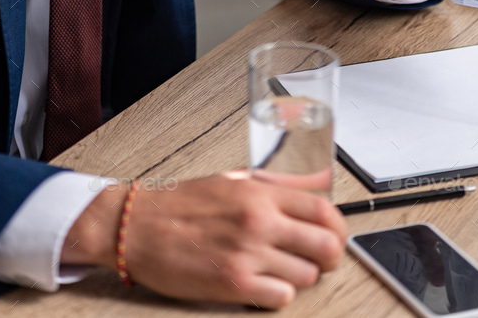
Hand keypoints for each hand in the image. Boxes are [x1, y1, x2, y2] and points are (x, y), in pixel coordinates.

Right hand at [61, 172, 346, 308]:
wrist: (138, 226)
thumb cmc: (183, 204)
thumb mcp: (236, 179)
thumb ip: (280, 184)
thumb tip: (319, 181)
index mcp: (261, 193)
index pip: (324, 209)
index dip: (338, 227)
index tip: (335, 234)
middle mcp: (259, 221)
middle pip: (326, 245)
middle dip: (329, 256)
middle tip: (317, 259)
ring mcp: (248, 254)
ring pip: (307, 276)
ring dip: (300, 276)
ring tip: (281, 270)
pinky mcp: (234, 284)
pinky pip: (281, 298)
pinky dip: (278, 294)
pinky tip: (264, 284)